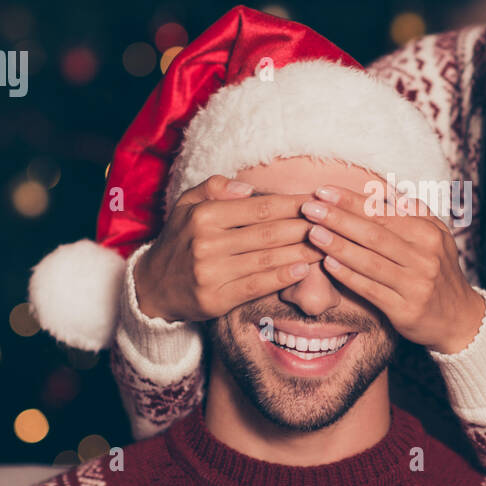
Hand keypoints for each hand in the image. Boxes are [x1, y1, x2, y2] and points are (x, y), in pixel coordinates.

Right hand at [133, 175, 324, 322]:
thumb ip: (216, 187)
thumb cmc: (181, 239)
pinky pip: (258, 285)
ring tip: (328, 245)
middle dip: (306, 227)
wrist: (153, 286)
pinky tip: (305, 269)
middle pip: (269, 232)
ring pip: (268, 259)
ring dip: (303, 251)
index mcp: (204, 215)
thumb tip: (249, 186)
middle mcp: (207, 242)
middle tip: (333, 223)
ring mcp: (211, 272)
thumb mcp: (187, 204)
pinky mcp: (216, 298)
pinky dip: (284, 277)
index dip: (294, 204)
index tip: (318, 202)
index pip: (261, 207)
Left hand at [299, 184, 485, 354]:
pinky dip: (348, 276)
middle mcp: (424, 256)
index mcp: (428, 233)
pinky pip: (371, 289)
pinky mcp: (405, 310)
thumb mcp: (437, 236)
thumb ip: (414, 212)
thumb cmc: (439, 271)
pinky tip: (328, 264)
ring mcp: (416, 284)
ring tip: (312, 232)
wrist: (460, 318)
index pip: (382, 213)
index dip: (351, 201)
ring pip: (369, 261)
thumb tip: (386, 192)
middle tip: (309, 208)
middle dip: (338, 219)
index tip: (324, 191)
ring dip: (338, 245)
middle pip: (373, 234)